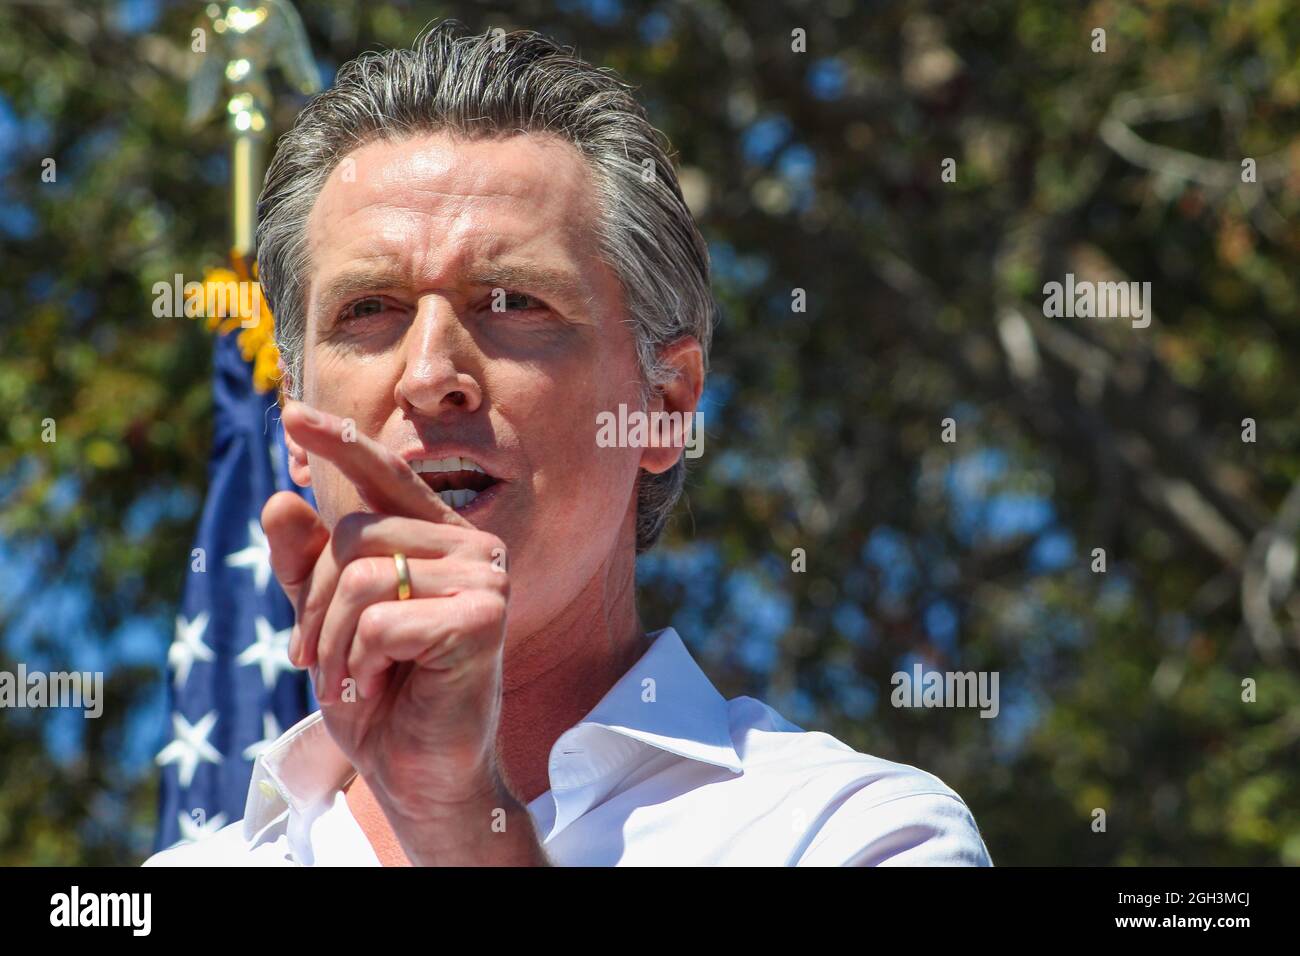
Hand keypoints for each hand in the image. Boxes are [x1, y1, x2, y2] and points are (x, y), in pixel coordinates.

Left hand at [262, 400, 543, 864]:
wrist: (420, 772)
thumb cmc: (381, 694)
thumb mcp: (325, 624)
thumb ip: (305, 566)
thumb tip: (279, 500)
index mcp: (440, 538)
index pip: (386, 476)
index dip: (338, 441)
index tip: (289, 414)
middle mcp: (473, 546)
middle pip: (354, 533)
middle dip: (314, 604)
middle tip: (314, 659)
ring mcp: (486, 576)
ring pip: (361, 574)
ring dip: (330, 641)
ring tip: (345, 680)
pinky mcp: (486, 615)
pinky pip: (381, 618)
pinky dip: (358, 661)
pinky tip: (377, 686)